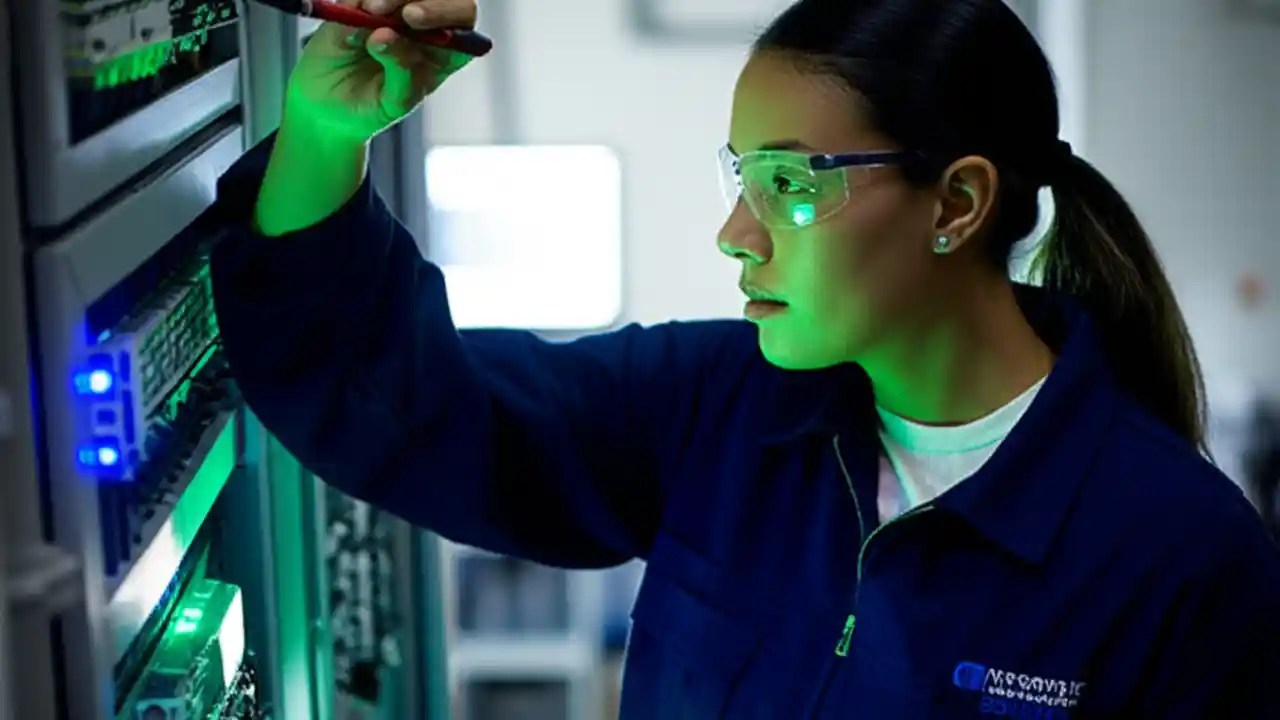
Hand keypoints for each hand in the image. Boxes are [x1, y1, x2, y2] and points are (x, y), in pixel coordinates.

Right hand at [284, 0, 478, 142]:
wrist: (330, 107)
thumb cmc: (372, 107)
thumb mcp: (393, 100)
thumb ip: (398, 70)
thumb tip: (384, 35)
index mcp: (447, 51)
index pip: (463, 21)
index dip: (447, 13)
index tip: (414, 18)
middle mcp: (427, 26)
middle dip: (424, 0)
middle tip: (397, 12)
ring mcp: (398, 9)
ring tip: (370, 11)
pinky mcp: (366, 2)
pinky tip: (356, 11)